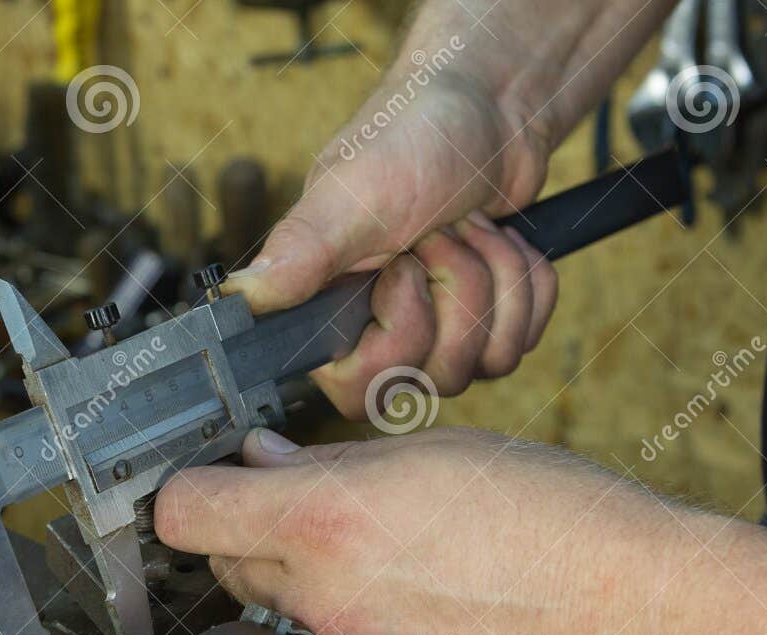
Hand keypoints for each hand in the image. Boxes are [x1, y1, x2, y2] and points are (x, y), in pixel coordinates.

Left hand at [156, 427, 680, 634]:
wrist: (641, 620)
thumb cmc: (560, 525)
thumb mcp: (439, 456)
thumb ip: (334, 465)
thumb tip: (266, 463)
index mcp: (324, 523)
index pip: (184, 512)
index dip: (183, 489)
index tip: (202, 480)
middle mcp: (322, 602)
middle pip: (229, 564)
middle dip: (252, 530)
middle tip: (310, 502)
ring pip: (287, 613)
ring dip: (309, 582)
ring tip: (388, 554)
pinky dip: (358, 632)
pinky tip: (421, 608)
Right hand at [225, 66, 559, 419]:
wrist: (490, 111)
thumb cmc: (414, 137)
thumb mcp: (354, 190)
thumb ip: (300, 250)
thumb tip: (241, 298)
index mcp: (328, 312)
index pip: (360, 390)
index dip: (398, 337)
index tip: (403, 268)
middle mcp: (377, 333)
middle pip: (433, 378)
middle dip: (456, 294)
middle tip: (439, 234)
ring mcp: (437, 335)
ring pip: (486, 363)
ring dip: (494, 281)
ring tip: (469, 228)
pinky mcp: (485, 325)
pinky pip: (520, 342)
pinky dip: (526, 285)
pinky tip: (503, 242)